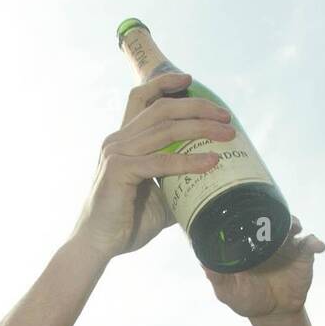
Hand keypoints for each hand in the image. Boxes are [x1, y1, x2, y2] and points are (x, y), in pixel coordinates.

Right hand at [73, 73, 236, 260]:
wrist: (98, 245)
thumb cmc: (125, 223)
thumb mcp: (158, 197)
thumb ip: (176, 183)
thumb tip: (208, 185)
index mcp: (123, 141)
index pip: (141, 98)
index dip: (164, 84)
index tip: (189, 80)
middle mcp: (118, 140)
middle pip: (161, 109)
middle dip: (197, 107)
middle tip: (225, 116)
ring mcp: (117, 153)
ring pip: (165, 130)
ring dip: (200, 129)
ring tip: (226, 135)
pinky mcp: (119, 170)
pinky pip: (161, 161)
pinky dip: (189, 161)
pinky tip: (210, 162)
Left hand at [204, 217, 324, 318]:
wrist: (273, 314)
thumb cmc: (247, 299)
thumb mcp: (227, 291)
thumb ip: (216, 275)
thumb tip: (201, 259)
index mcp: (248, 243)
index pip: (247, 220)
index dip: (246, 211)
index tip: (245, 205)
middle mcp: (267, 239)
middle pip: (271, 217)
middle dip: (273, 212)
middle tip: (273, 215)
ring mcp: (286, 245)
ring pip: (291, 226)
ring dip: (293, 223)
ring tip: (294, 228)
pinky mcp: (303, 255)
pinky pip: (311, 244)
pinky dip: (315, 242)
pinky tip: (317, 246)